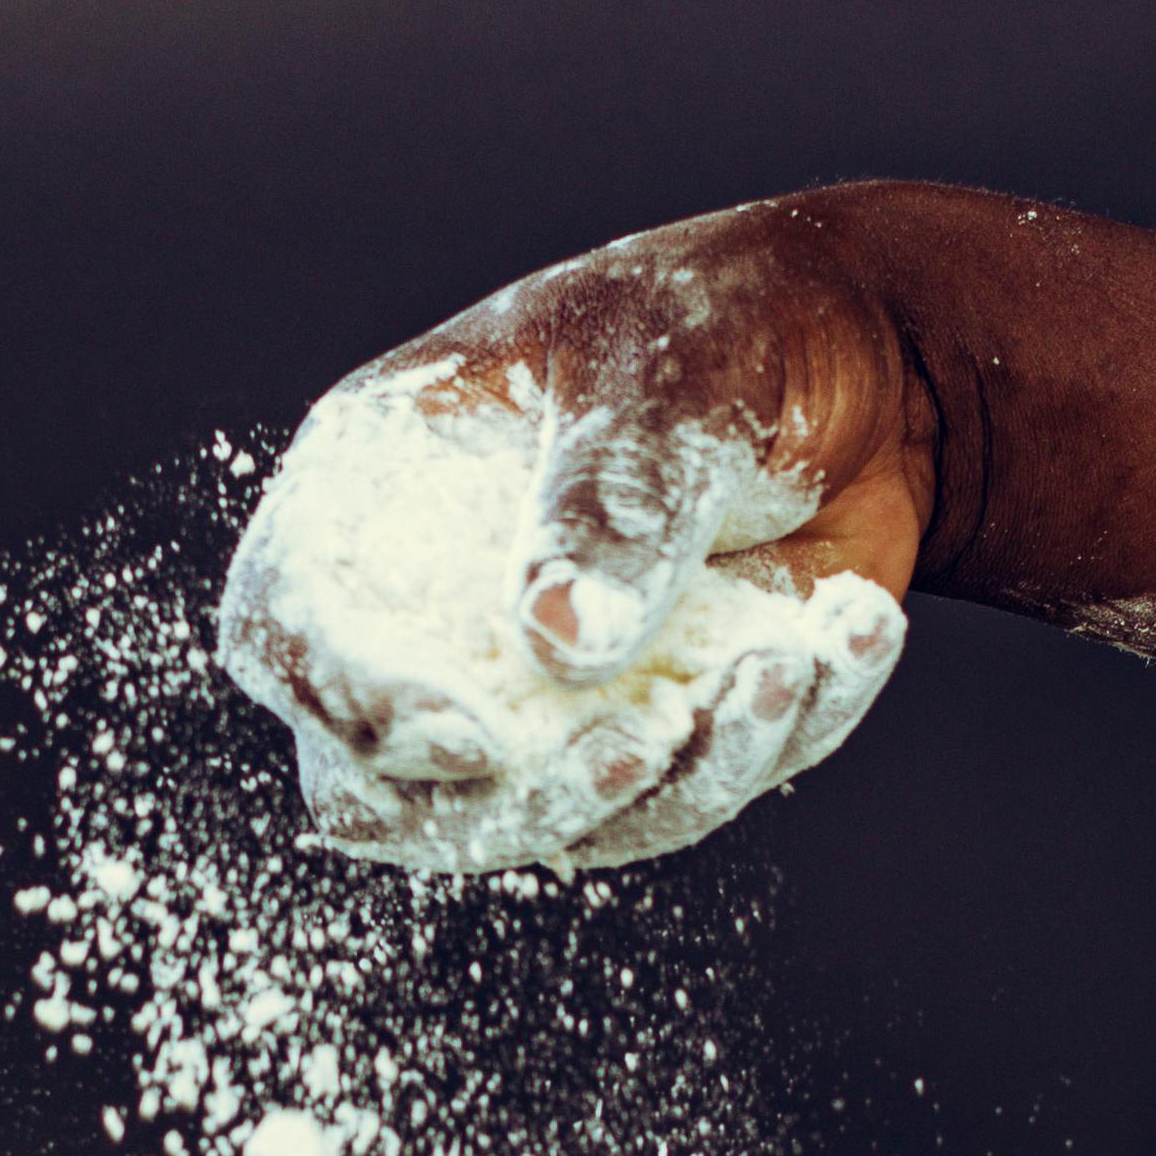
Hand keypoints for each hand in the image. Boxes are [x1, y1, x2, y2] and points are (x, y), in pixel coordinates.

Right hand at [218, 197, 938, 875]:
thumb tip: (558, 638)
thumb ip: (611, 492)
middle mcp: (432, 621)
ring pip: (537, 828)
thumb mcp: (666, 369)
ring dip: (673, 780)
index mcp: (378, 495)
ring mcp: (532, 703)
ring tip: (786, 664)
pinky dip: (765, 747)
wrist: (870, 375)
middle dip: (513, 804)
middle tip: (642, 746)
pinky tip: (847, 637)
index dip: (346, 702)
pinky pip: (675, 806)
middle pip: (380, 795)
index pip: (285, 634)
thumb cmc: (728, 326)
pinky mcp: (637, 748)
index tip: (469, 735)